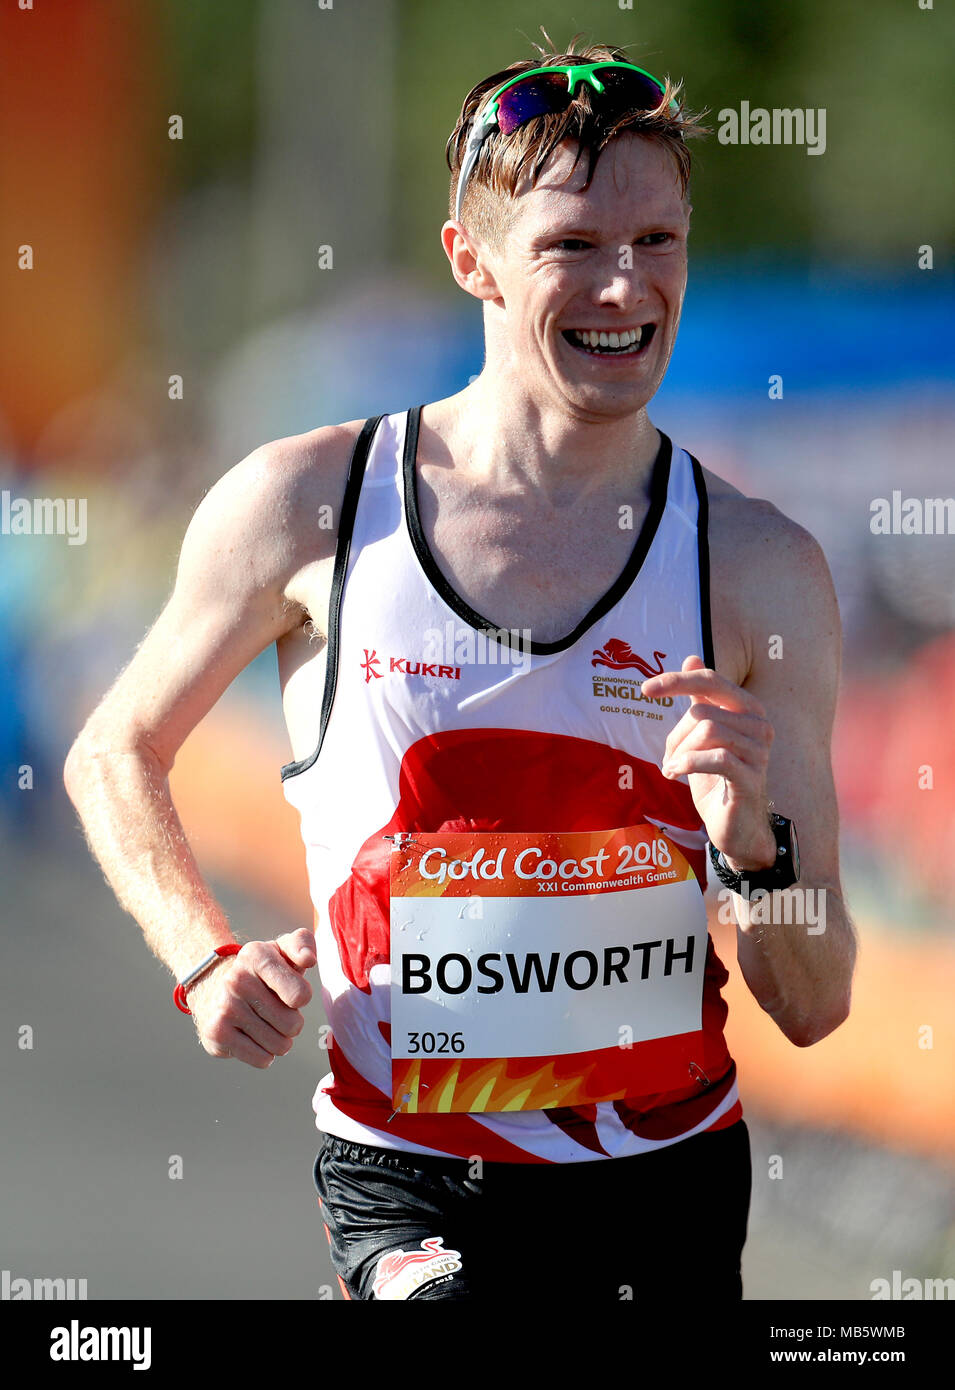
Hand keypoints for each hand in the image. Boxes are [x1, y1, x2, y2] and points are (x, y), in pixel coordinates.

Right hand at [188, 928, 316, 1068]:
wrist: (214, 987)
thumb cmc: (262, 972)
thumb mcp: (282, 950)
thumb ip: (303, 944)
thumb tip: (308, 959)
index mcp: (256, 955)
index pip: (300, 994)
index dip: (301, 996)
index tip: (289, 990)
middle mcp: (237, 980)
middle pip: (292, 1024)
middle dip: (291, 1022)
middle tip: (276, 1010)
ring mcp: (225, 1008)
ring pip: (279, 1045)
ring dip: (278, 1039)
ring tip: (264, 1023)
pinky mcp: (216, 1034)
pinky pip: (262, 1059)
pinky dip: (263, 1053)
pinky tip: (251, 1036)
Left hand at [641, 654, 775, 869]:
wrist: (735, 825)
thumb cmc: (717, 777)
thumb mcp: (704, 735)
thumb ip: (700, 698)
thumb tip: (691, 657)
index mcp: (748, 708)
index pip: (711, 680)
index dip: (677, 681)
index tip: (645, 690)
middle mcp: (760, 725)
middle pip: (702, 711)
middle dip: (676, 735)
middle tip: (668, 756)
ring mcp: (759, 752)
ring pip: (707, 732)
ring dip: (679, 752)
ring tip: (672, 768)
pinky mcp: (752, 777)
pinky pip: (716, 758)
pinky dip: (687, 763)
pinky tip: (674, 773)